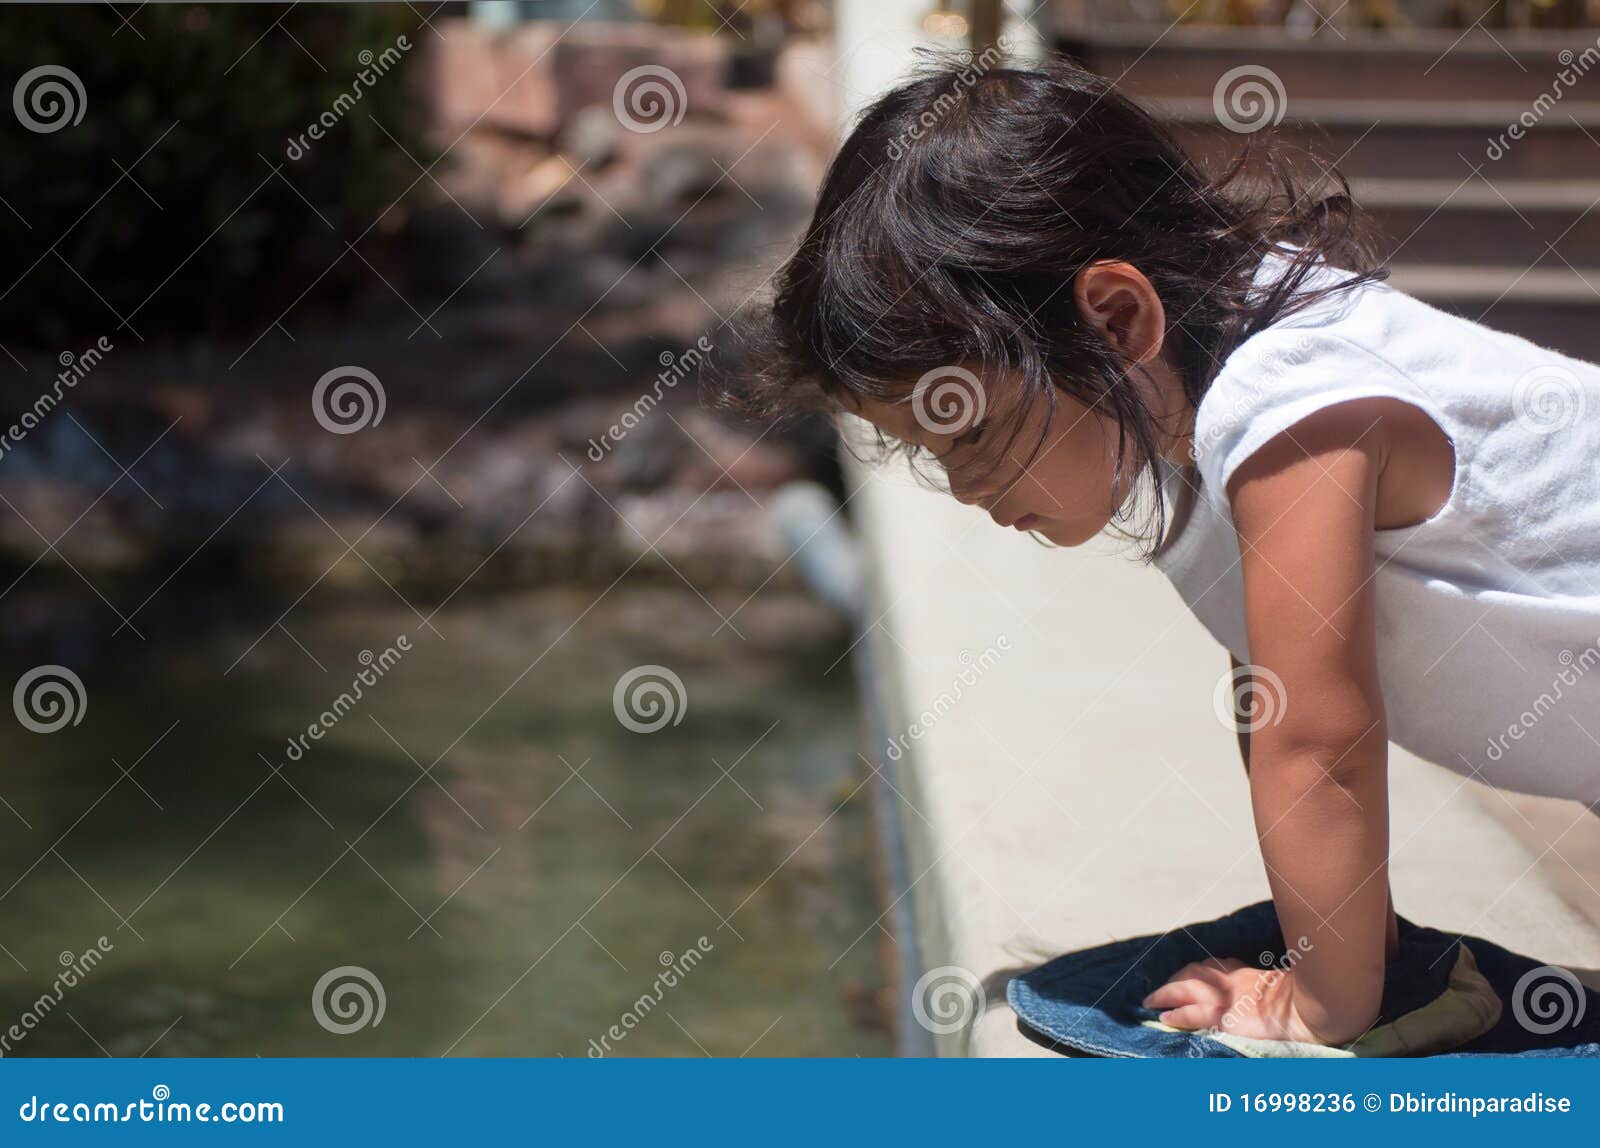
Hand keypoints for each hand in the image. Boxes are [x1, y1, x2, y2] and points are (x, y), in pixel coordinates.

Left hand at [1141, 957, 1366, 1045]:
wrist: (1309, 1007)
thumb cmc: (1304, 1000)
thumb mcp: (1285, 987)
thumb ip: (1270, 987)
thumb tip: (1276, 994)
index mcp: (1248, 975)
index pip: (1216, 966)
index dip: (1199, 971)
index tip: (1190, 975)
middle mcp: (1233, 981)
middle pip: (1195, 972)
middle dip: (1175, 979)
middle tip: (1161, 990)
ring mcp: (1227, 997)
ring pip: (1186, 988)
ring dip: (1165, 993)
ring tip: (1152, 1001)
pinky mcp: (1224, 1015)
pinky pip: (1192, 1013)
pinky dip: (1176, 1014)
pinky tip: (1164, 1019)